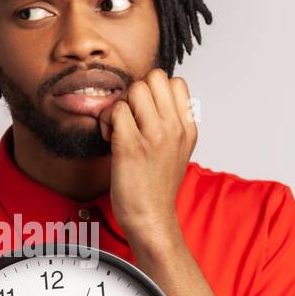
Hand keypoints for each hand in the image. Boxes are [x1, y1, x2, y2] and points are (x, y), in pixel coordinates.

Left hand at [98, 68, 196, 249]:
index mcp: (188, 128)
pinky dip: (106, 121)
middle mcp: (174, 128)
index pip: (176, 81)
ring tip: (119, 128)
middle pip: (154, 78)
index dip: (155, 90)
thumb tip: (153, 98)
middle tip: (130, 117)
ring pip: (134, 89)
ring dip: (120, 105)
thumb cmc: (157, 187)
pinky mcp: (130, 146)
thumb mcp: (178, 150)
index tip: (146, 112)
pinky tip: (110, 138)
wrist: (151, 218)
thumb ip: (172, 123)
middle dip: (136, 92)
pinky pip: (116, 111)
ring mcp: (154, 136)